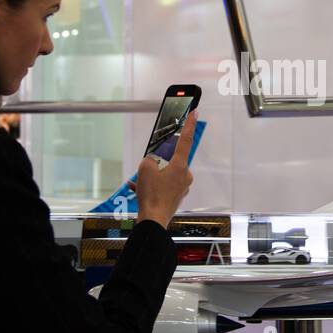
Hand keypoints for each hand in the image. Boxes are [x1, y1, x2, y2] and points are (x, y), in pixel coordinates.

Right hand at [133, 110, 195, 228]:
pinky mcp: (176, 197)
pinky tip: (137, 188)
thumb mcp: (144, 169)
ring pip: (166, 175)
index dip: (189, 124)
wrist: (153, 220)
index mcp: (180, 165)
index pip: (186, 140)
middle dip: (158, 162)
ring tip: (139, 182)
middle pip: (172, 160)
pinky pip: (163, 186)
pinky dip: (152, 186)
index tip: (195, 112)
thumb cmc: (151, 195)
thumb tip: (152, 161)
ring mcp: (182, 188)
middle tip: (147, 169)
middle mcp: (185, 175)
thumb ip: (149, 159)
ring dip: (153, 176)